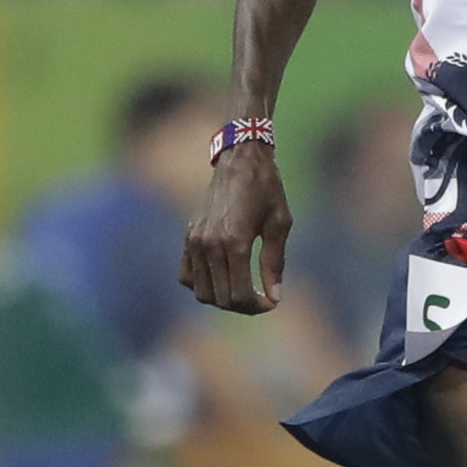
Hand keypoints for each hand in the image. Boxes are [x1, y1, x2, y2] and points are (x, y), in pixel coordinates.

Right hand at [180, 145, 290, 313]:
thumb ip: (275, 263)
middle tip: (261, 299)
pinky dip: (202, 285)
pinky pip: (186, 276)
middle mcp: (210, 245)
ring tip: (242, 291)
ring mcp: (195, 242)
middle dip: (243, 306)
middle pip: (221, 298)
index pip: (239, 295)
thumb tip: (275, 297)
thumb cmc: (266, 188)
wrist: (240, 159)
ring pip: (202, 292)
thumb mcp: (280, 224)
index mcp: (235, 242)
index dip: (258, 306)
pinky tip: (221, 278)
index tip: (272, 302)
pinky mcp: (188, 238)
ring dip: (222, 299)